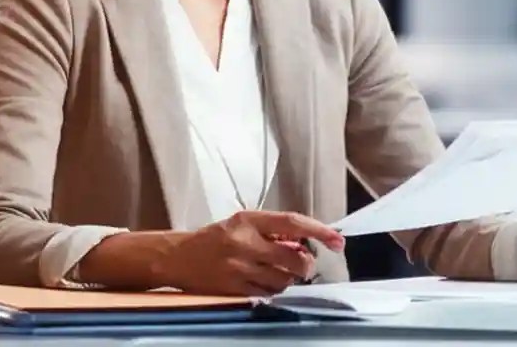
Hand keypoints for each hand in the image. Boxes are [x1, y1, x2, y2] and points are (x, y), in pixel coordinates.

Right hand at [160, 210, 344, 295]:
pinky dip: (274, 290)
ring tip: (277, 271)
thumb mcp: (243, 224)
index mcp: (248, 221)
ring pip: (284, 280)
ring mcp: (239, 269)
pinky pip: (268, 294)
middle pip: (294, 259)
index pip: (293, 223)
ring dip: (289, 279)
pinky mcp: (234, 290)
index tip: (338, 241)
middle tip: (302, 263)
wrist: (178, 257)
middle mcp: (245, 243)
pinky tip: (265, 282)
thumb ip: (274, 232)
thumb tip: (305, 246)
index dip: (319, 232)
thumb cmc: (216, 238)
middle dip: (305, 264)